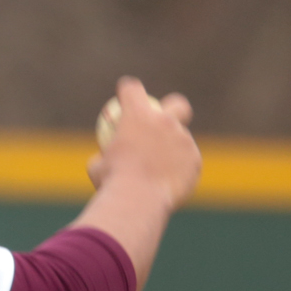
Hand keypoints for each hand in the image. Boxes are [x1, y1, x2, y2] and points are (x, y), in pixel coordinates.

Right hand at [86, 77, 200, 213]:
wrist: (138, 200)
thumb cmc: (112, 183)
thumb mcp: (97, 168)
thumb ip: (104, 156)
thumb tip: (103, 155)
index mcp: (137, 116)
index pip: (133, 90)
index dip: (128, 89)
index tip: (126, 92)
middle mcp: (164, 122)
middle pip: (178, 104)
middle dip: (174, 107)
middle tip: (166, 121)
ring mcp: (183, 140)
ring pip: (181, 141)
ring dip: (173, 150)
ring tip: (159, 172)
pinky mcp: (194, 161)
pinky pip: (186, 163)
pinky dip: (178, 171)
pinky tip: (167, 185)